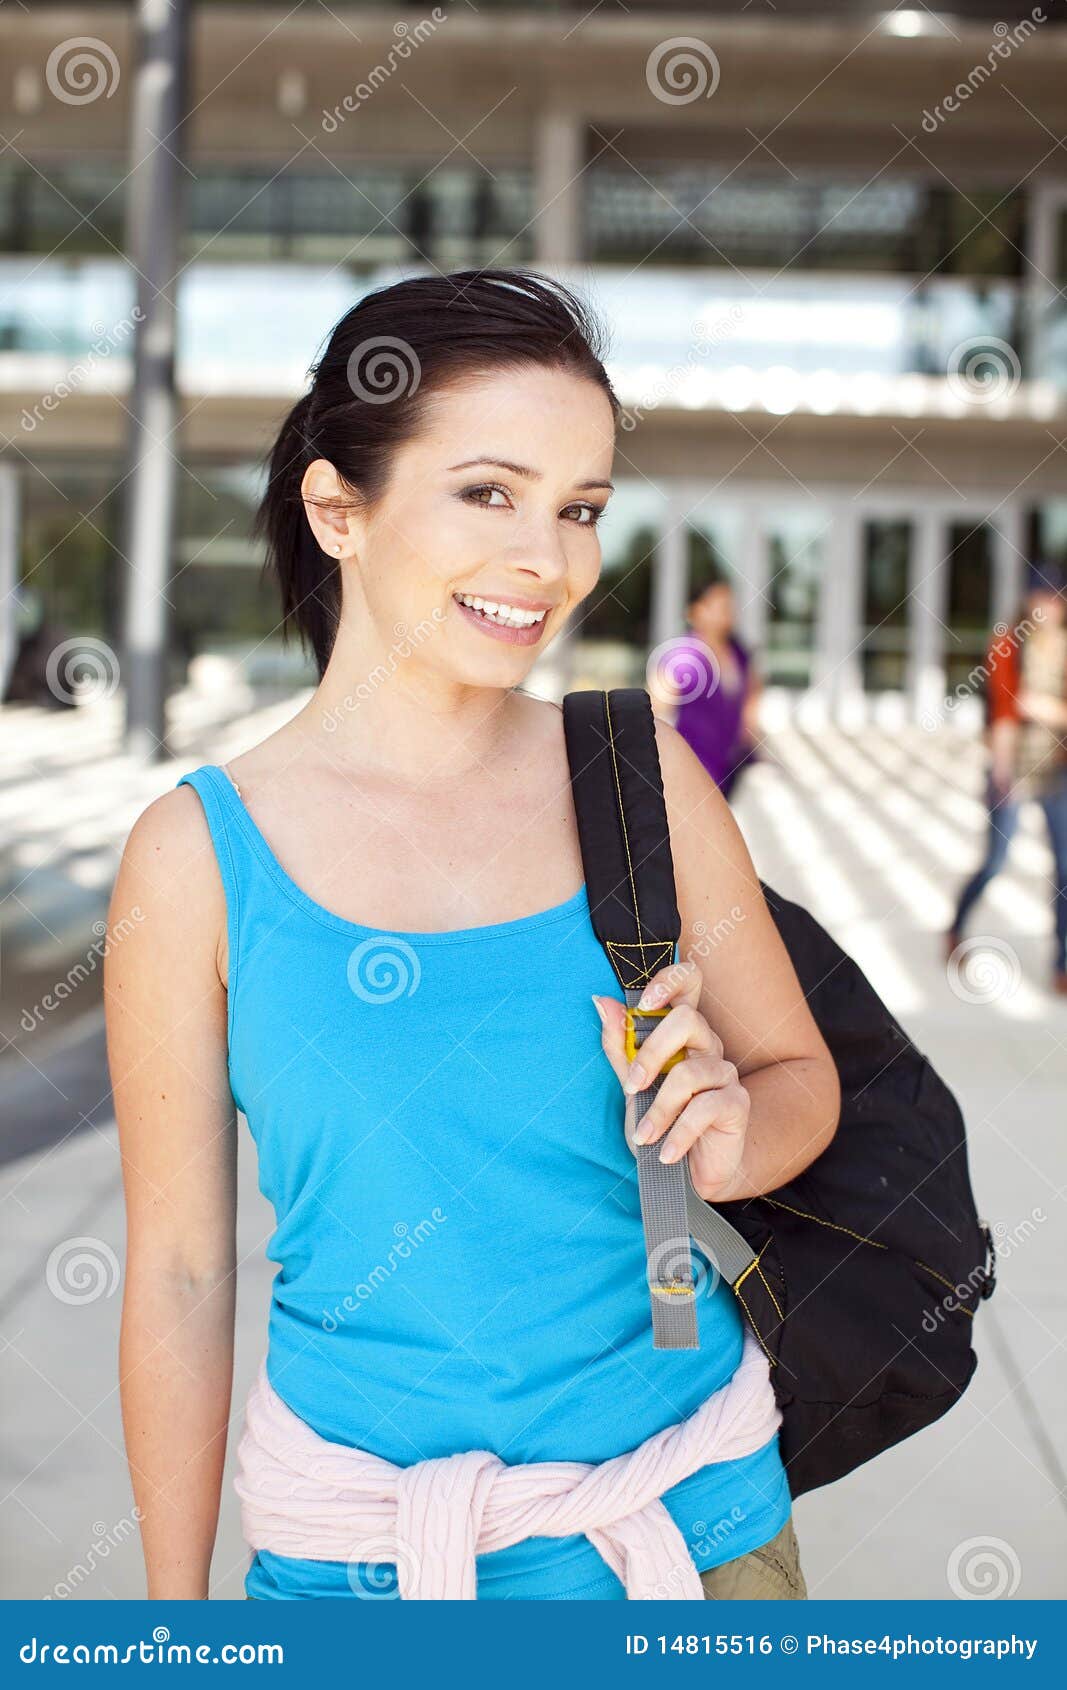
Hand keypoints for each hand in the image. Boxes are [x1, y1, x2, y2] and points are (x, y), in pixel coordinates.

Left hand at [592, 959, 750, 1201]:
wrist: (687, 1174)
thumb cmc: (660, 1123)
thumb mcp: (632, 1086)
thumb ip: (620, 1045)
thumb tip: (601, 1001)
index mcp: (682, 1032)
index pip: (688, 981)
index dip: (670, 980)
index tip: (642, 1002)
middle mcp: (707, 1045)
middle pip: (687, 1019)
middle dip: (651, 1053)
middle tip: (631, 1087)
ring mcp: (725, 1072)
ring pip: (689, 1072)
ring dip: (659, 1110)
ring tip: (643, 1137)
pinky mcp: (737, 1103)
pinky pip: (705, 1108)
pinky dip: (679, 1133)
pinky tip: (667, 1153)